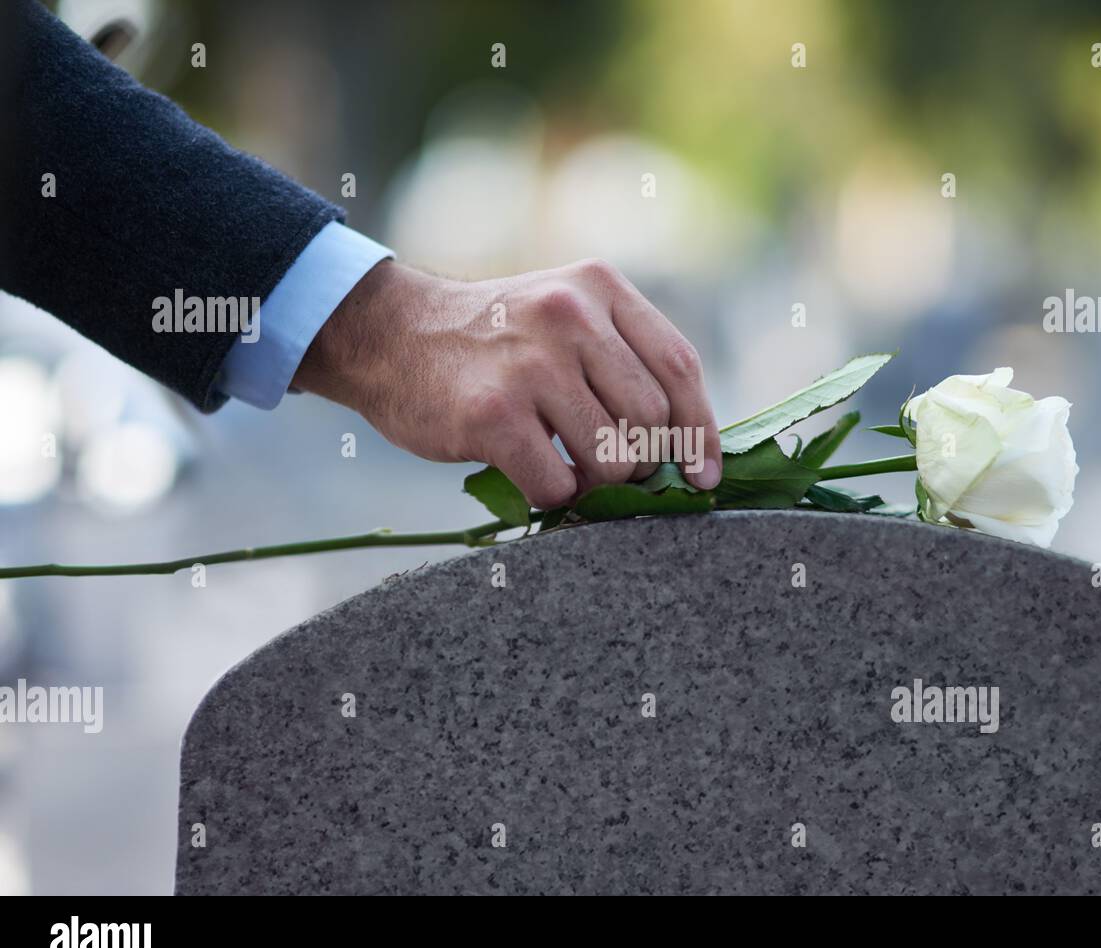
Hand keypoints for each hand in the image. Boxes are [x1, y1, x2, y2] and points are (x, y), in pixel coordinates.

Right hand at [291, 257, 722, 507]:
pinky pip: (556, 484)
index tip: (702, 474)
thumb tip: (687, 444)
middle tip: (611, 473)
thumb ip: (620, 357)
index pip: (680, 366)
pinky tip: (534, 479)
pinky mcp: (494, 413)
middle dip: (641, 463)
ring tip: (569, 473)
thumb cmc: (491, 342)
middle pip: (652, 420)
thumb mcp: (562, 314)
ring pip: (612, 458)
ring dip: (597, 485)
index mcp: (600, 287)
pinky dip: (554, 499)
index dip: (701, 430)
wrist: (389, 334)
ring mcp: (532, 363)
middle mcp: (571, 315)